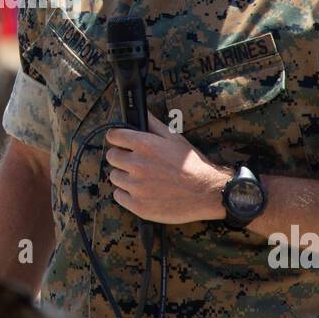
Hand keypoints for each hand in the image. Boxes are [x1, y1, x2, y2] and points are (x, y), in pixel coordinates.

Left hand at [104, 112, 230, 224]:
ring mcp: (136, 187)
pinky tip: (141, 192)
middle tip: (136, 163)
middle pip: (111, 157)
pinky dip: (127, 194)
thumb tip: (140, 112)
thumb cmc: (193, 164)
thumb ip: (153, 124)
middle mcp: (137, 164)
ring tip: (142, 179)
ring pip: (114, 177)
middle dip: (121, 158)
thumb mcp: (174, 138)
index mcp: (144, 145)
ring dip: (124, 176)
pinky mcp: (138, 205)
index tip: (122, 143)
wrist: (207, 193)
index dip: (118, 138)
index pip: (113, 136)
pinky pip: (118, 196)